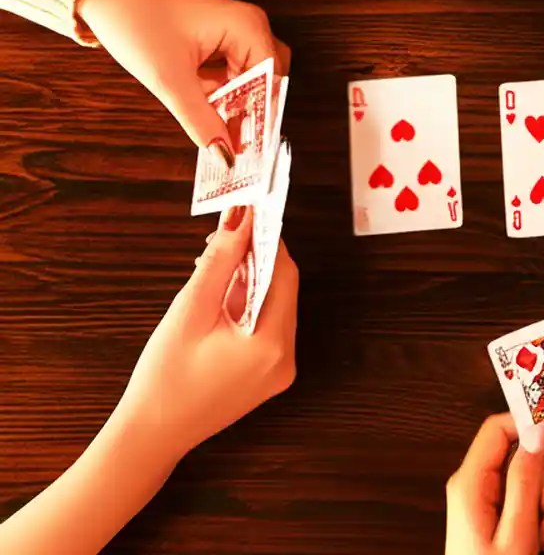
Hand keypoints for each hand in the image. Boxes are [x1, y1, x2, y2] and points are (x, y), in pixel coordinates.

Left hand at [76, 0, 291, 162]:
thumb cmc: (135, 22)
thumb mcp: (169, 80)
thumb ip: (201, 121)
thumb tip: (225, 154)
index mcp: (246, 25)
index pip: (272, 79)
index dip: (263, 113)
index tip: (253, 145)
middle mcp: (249, 25)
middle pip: (269, 79)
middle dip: (253, 108)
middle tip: (237, 138)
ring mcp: (237, 32)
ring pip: (253, 79)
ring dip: (238, 102)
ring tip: (218, 123)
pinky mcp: (222, 41)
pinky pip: (236, 74)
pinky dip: (225, 93)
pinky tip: (209, 108)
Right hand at [112, 206, 298, 460]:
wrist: (152, 434)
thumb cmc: (163, 378)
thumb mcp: (188, 311)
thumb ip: (217, 264)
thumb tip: (238, 223)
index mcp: (270, 344)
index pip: (284, 274)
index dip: (268, 240)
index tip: (251, 214)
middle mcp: (285, 359)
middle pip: (283, 290)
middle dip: (257, 258)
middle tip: (228, 234)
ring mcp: (280, 370)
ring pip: (275, 307)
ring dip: (251, 281)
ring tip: (216, 264)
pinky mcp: (269, 376)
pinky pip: (267, 328)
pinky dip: (249, 306)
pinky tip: (221, 296)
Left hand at [446, 414, 543, 553]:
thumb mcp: (516, 531)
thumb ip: (525, 480)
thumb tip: (537, 431)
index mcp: (470, 482)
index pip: (497, 428)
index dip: (529, 427)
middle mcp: (475, 485)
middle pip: (522, 459)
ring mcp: (487, 501)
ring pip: (533, 484)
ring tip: (543, 541)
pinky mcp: (498, 516)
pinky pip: (530, 503)